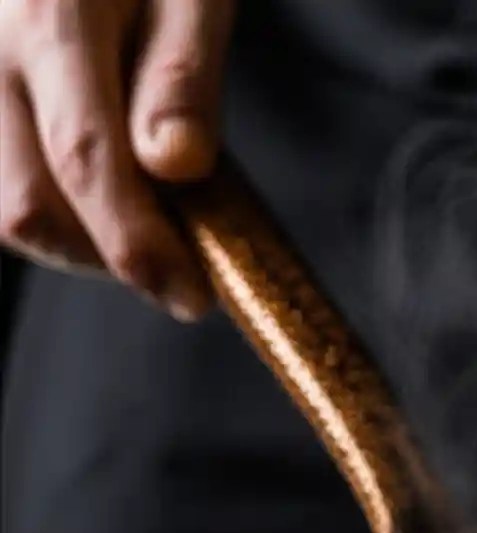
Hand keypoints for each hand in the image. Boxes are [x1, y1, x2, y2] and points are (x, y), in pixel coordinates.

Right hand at [0, 0, 234, 319]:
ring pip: (3, 210)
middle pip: (27, 205)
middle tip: (182, 268)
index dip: (140, 245)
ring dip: (79, 244)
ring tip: (146, 225)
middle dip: (110, 259)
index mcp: (53, 19)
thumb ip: (183, 74)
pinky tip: (103, 200)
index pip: (87, 160)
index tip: (193, 296)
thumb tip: (175, 164)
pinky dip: (53, 213)